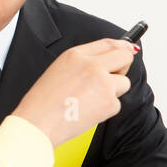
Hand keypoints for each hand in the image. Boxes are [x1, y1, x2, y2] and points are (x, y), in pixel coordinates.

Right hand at [10, 38, 135, 147]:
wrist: (38, 122)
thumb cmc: (43, 102)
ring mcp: (103, 83)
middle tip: (112, 77)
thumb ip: (83, 62)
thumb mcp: (59, 70)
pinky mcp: (109, 102)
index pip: (108, 43)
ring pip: (124, 82)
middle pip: (124, 57)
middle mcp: (92, 65)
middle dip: (123, 67)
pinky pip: (117, 103)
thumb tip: (108, 58)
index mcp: (76, 55)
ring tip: (90, 99)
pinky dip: (106, 109)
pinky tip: (88, 110)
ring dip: (113, 91)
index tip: (128, 49)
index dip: (121, 46)